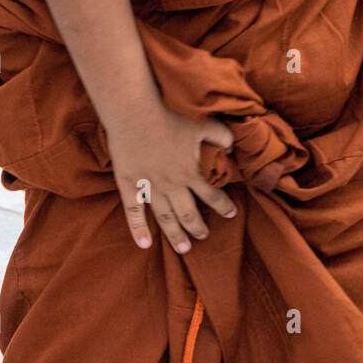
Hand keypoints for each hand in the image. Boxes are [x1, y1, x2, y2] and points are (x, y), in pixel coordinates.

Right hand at [105, 98, 237, 253]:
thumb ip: (221, 136)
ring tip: (184, 248)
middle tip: (204, 237)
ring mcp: (150, 187)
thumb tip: (233, 146)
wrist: (136, 114)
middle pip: (189, 212)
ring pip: (165, 218)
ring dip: (176, 234)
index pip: (212, 195)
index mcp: (191, 172)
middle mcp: (172, 185)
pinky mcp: (129, 184)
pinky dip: (138, 230)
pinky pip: (134, 213)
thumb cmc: (170, 116)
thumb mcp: (203, 124)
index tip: (232, 214)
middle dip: (198, 227)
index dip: (223, 206)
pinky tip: (144, 244)